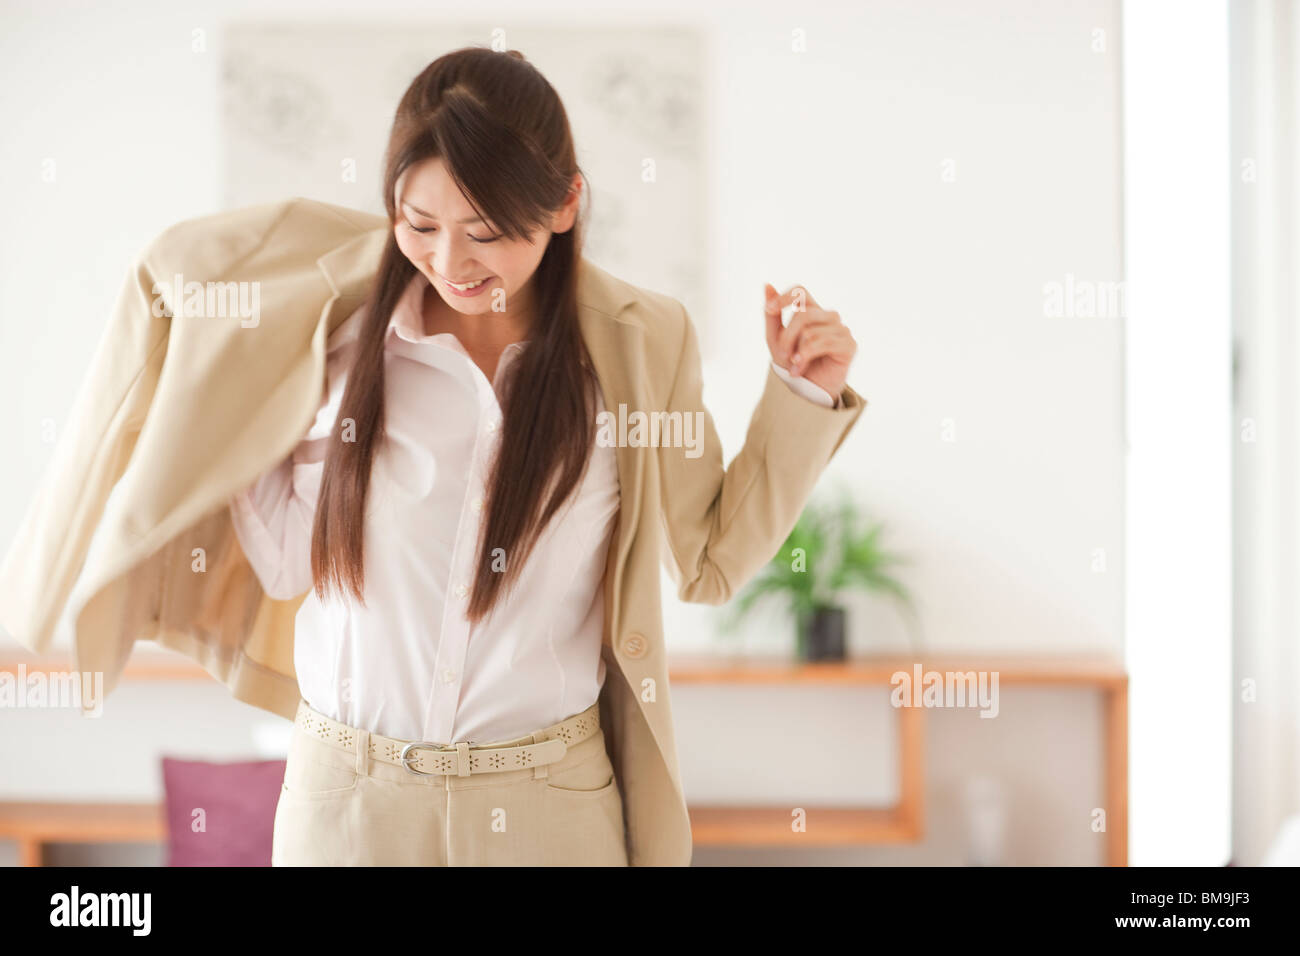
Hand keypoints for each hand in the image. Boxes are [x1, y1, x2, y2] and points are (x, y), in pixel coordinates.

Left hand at [764, 283, 855, 401]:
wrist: (807, 391)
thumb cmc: (793, 363)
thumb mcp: (776, 339)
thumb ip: (772, 314)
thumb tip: (767, 285)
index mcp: (812, 311)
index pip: (800, 291)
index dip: (784, 297)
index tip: (769, 310)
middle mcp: (829, 317)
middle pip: (802, 314)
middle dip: (786, 337)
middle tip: (782, 356)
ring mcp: (841, 329)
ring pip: (810, 331)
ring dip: (796, 352)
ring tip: (794, 366)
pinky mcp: (849, 344)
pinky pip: (823, 343)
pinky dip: (806, 357)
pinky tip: (799, 369)